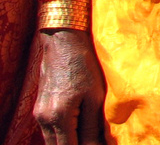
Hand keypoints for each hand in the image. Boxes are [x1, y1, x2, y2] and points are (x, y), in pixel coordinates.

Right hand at [34, 28, 106, 144]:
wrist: (63, 43)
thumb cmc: (84, 66)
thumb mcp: (95, 95)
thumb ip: (95, 125)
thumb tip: (101, 144)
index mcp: (59, 117)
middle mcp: (45, 119)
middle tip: (97, 141)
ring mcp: (40, 115)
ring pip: (53, 141)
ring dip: (70, 141)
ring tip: (90, 135)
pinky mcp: (40, 109)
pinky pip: (50, 131)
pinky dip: (63, 134)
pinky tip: (78, 128)